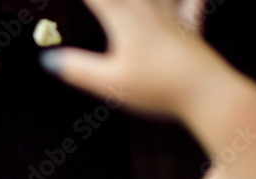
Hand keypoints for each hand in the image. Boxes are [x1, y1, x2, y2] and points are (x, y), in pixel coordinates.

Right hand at [40, 0, 231, 117]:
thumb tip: (48, 60)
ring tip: (130, 3)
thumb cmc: (160, 88)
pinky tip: (181, 0)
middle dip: (104, 0)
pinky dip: (184, 1)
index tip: (52, 0)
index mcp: (126, 20)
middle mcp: (149, 11)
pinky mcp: (190, 30)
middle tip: (100, 4)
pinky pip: (189, 4)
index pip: (96, 0)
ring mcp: (172, 17)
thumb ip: (77, 69)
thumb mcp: (109, 83)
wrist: (207, 92)